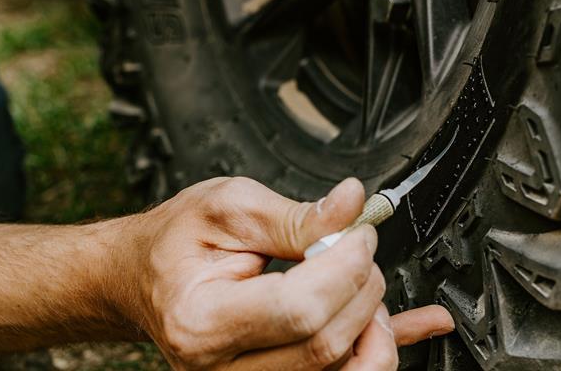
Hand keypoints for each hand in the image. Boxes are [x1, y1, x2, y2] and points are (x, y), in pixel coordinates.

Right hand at [106, 176, 454, 369]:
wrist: (140, 278)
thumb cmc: (173, 244)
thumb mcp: (226, 208)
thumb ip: (295, 215)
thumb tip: (351, 205)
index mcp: (201, 320)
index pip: (300, 309)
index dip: (344, 266)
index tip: (357, 233)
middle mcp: (222, 368)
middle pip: (326, 343)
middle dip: (362, 288)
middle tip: (358, 246)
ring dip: (377, 326)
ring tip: (366, 285)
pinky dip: (388, 342)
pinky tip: (420, 323)